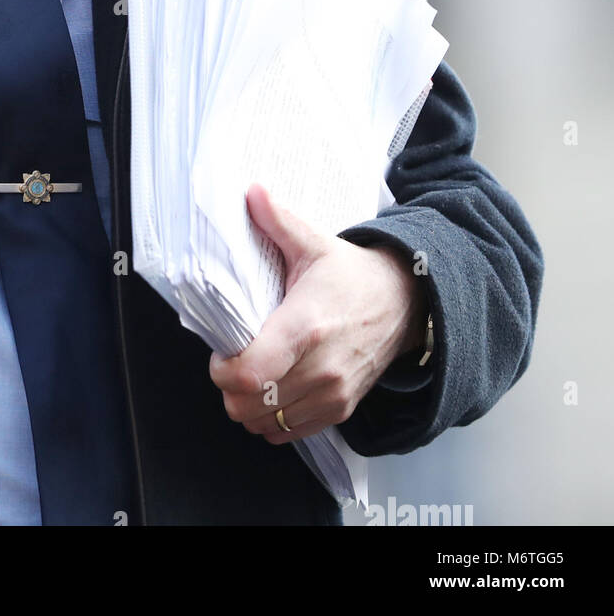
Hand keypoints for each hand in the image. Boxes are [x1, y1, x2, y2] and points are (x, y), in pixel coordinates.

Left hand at [207, 183, 426, 443]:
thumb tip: (249, 191)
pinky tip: (271, 389)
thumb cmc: (353, 274)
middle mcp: (320, 368)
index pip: (249, 373)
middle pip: (248, 405)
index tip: (218, 352)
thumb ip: (277, 220)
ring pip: (264, 423)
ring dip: (248, 405)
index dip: (221, 369)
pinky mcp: (341, 409)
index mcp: (306, 325)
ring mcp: (332, 394)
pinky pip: (289, 432)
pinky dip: (271, 418)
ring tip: (250, 373)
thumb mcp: (314, 243)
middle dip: (228, 387)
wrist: (407, 303)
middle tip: (230, 360)